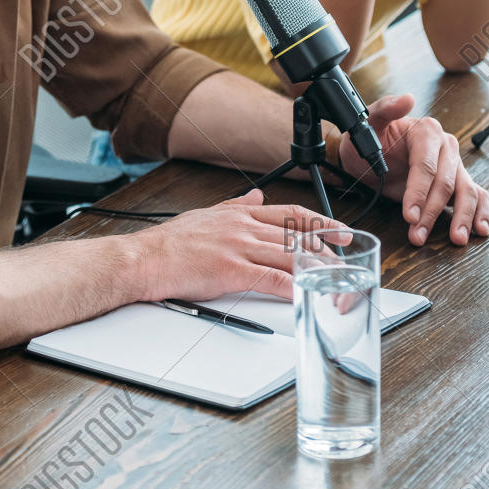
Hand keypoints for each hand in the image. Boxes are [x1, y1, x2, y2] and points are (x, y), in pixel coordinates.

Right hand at [137, 191, 348, 301]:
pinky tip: (305, 292)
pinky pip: (271, 277)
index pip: (289, 212)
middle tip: (344, 260)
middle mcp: (243, 226)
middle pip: (296, 234)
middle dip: (325, 248)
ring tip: (333, 279)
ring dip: (316, 268)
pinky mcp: (232, 270)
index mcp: (238, 213)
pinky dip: (292, 285)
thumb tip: (255, 196)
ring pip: (289, 253)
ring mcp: (239, 246)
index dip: (319, 221)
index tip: (338, 230)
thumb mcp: (206, 213)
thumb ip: (235, 205)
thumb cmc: (170, 243)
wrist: (145, 258)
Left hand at [337, 93, 488, 246]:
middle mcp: (446, 146)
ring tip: (456, 239)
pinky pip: (476, 196)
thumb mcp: (368, 125)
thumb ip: (384, 110)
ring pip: (466, 192)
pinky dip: (481, 213)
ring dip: (461, 218)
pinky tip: (479, 229)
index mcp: (427, 131)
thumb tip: (406, 99)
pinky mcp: (459, 181)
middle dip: (432, 212)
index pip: (426, 166)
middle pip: (445, 183)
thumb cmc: (368, 142)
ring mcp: (455, 165)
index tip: (409, 214)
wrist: (369, 157)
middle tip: (418, 234)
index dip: (418, 192)